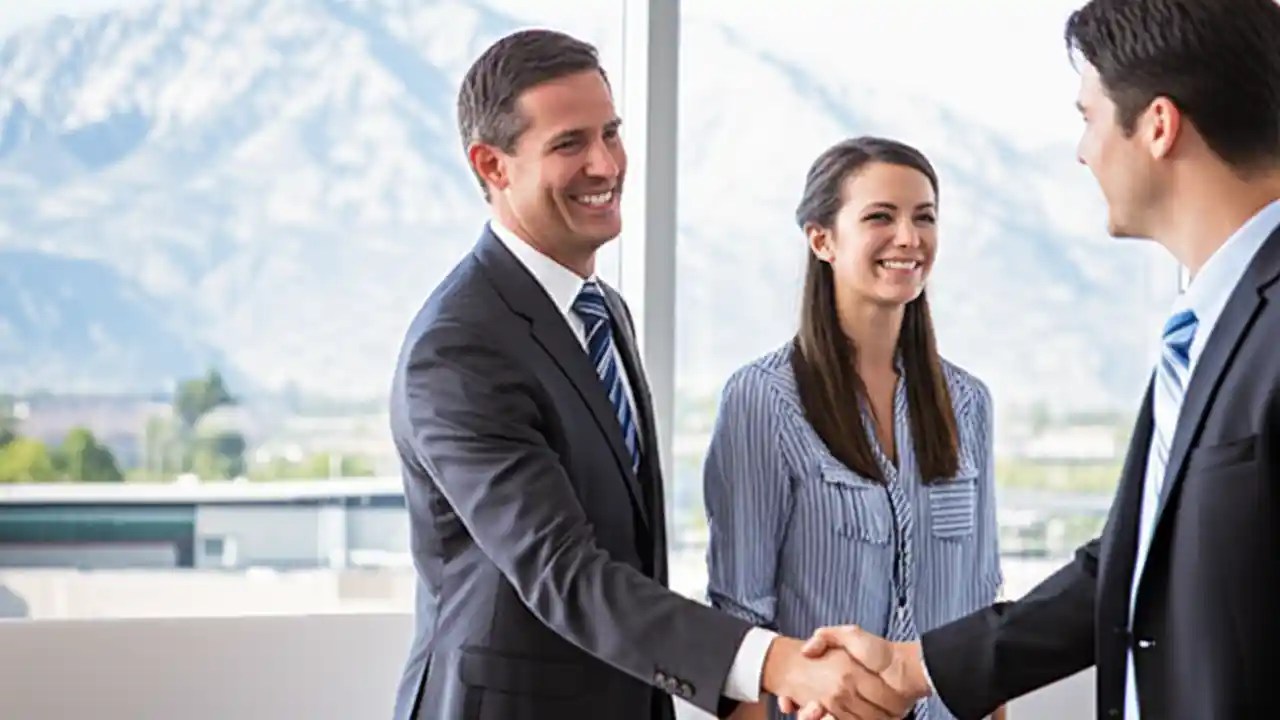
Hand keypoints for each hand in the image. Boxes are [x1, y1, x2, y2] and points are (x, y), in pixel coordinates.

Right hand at [760, 635, 912, 719]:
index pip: (805, 692)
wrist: (904, 668)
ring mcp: (852, 710)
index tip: (788, 703)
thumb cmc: (878, 651)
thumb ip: (827, 636)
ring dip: (816, 717)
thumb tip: (805, 650)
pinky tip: (829, 716)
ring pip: (830, 717)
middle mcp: (839, 697)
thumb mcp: (850, 635)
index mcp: (833, 679)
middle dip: (806, 713)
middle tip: (806, 710)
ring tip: (816, 712)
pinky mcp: (865, 718)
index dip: (792, 699)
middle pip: (813, 711)